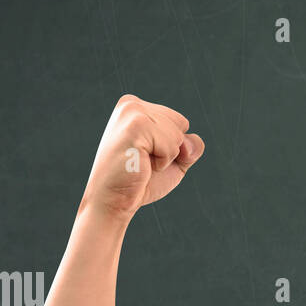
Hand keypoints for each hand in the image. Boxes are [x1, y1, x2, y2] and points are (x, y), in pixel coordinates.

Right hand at [81, 94, 204, 220]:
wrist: (114, 200)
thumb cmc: (140, 181)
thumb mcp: (173, 160)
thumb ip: (190, 147)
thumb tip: (189, 143)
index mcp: (136, 107)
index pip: (180, 121)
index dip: (173, 146)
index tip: (147, 155)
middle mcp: (132, 104)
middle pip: (182, 124)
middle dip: (171, 150)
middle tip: (144, 161)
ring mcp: (132, 113)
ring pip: (178, 135)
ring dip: (166, 157)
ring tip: (141, 162)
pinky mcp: (135, 126)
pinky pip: (171, 146)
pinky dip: (162, 162)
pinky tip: (141, 165)